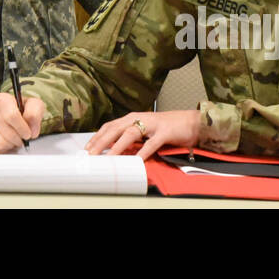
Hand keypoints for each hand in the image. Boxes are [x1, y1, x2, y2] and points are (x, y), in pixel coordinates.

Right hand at [0, 93, 44, 152]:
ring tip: (15, 139)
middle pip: (7, 133)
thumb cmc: (24, 110)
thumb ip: (35, 114)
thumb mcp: (35, 105)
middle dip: (19, 138)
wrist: (16, 115)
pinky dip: (4, 150)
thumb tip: (31, 129)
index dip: (22, 128)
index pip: (11, 116)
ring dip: (12, 144)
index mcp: (2, 99)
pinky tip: (7, 142)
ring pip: (0, 143)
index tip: (28, 133)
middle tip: (23, 137)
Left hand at [85, 110, 201, 159]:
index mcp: (132, 118)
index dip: (97, 136)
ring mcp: (152, 124)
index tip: (87, 148)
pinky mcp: (164, 132)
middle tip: (90, 154)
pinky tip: (136, 160)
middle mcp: (139, 118)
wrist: (191, 122)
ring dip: (117, 147)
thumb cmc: (166, 128)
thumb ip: (131, 138)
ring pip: (130, 134)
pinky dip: (142, 152)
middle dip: (101, 142)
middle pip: (115, 129)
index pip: (110, 126)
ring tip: (108, 158)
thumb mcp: (145, 131)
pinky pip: (151, 143)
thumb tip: (114, 150)